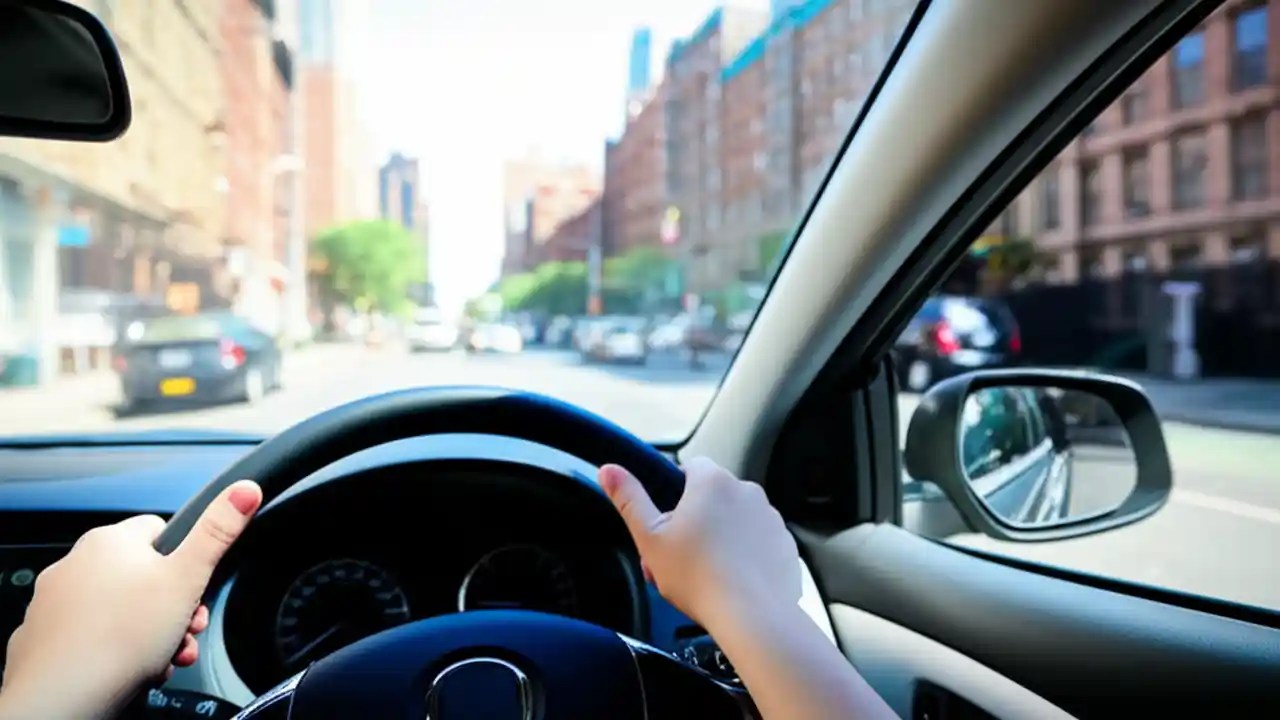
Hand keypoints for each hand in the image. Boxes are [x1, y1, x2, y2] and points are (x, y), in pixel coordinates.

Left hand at [0, 480, 262, 719]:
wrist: (64, 696)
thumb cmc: (121, 638)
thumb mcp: (188, 578)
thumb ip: (217, 532)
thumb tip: (244, 490)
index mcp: (110, 541)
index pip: (160, 531)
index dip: (184, 561)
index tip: (193, 586)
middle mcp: (75, 563)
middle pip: (142, 576)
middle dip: (172, 607)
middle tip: (185, 629)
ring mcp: (56, 601)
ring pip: (119, 609)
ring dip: (149, 632)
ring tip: (162, 655)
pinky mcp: (44, 636)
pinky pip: (92, 635)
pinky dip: (114, 650)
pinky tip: (129, 667)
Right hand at [599, 457, 800, 632]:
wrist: (752, 615)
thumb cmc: (696, 576)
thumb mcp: (650, 538)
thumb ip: (629, 499)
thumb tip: (608, 469)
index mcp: (712, 481)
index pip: (690, 468)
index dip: (675, 493)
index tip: (668, 523)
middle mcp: (747, 491)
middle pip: (713, 497)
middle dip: (697, 521)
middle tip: (679, 557)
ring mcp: (771, 518)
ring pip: (737, 520)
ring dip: (722, 537)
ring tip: (707, 574)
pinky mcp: (787, 545)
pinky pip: (760, 543)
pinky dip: (747, 556)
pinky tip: (733, 581)